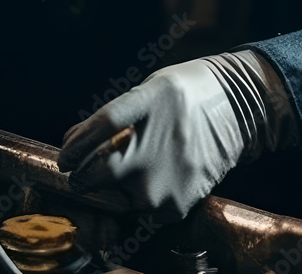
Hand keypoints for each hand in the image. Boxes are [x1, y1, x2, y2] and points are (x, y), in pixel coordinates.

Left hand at [57, 50, 296, 222]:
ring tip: (135, 171)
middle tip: (83, 173)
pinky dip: (141, 199)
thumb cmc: (183, 97)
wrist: (236, 108)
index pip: (97, 129)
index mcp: (145, 104)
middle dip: (83, 176)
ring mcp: (163, 178)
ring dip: (114, 189)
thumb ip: (112, 117)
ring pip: (117, 196)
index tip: (65, 156)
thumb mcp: (148, 91)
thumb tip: (74, 142)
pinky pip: (142, 210)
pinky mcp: (174, 205)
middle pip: (97, 172)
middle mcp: (151, 144)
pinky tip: (156, 179)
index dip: (74, 145)